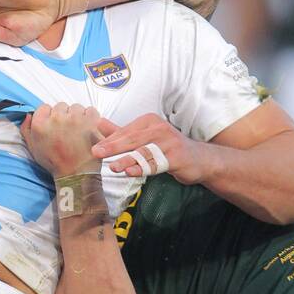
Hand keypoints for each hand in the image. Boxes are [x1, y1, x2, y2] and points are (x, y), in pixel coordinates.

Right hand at [21, 103, 102, 177]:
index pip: (44, 107)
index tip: (54, 125)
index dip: (49, 116)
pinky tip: (87, 129)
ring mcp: (74, 119)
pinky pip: (90, 110)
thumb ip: (26, 130)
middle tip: (67, 130)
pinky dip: (90, 118)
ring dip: (77, 115)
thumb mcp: (33, 148)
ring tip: (78, 130)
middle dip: (63, 116)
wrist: (76, 174)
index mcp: (40, 125)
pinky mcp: (90, 121)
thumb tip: (27, 115)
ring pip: (75, 107)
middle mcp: (56, 119)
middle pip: (60, 106)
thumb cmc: (55, 163)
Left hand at [90, 113, 206, 182]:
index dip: (109, 140)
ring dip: (127, 160)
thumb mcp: (144, 137)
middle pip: (132, 139)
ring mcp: (169, 142)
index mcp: (149, 121)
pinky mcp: (176, 157)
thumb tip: (99, 123)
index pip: (126, 131)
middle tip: (97, 153)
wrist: (199, 159)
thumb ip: (121, 132)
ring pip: (144, 152)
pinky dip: (143, 168)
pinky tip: (131, 172)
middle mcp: (159, 128)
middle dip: (113, 147)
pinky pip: (156, 164)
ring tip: (113, 167)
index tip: (95, 148)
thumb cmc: (167, 148)